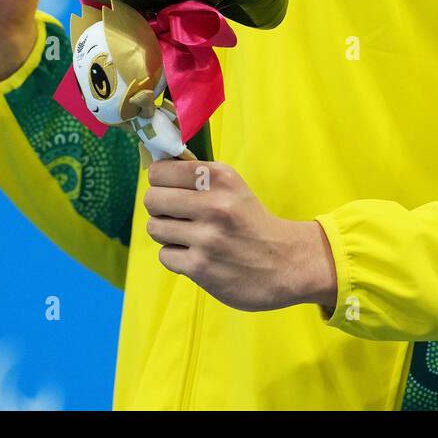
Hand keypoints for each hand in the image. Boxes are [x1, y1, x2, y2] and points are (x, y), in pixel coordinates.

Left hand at [143, 159, 336, 313]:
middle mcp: (213, 204)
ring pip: (154, 228)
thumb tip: (156, 170)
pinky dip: (176, 256)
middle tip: (174, 213)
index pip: (161, 171)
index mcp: (219, 177)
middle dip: (159, 207)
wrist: (285, 262)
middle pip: (152, 199)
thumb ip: (198, 177)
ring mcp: (206, 238)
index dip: (160, 181)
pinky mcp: (200, 267)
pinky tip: (195, 254)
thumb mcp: (232, 187)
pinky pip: (165, 256)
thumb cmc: (252, 220)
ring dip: (166, 233)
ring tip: (187, 235)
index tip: (168, 187)